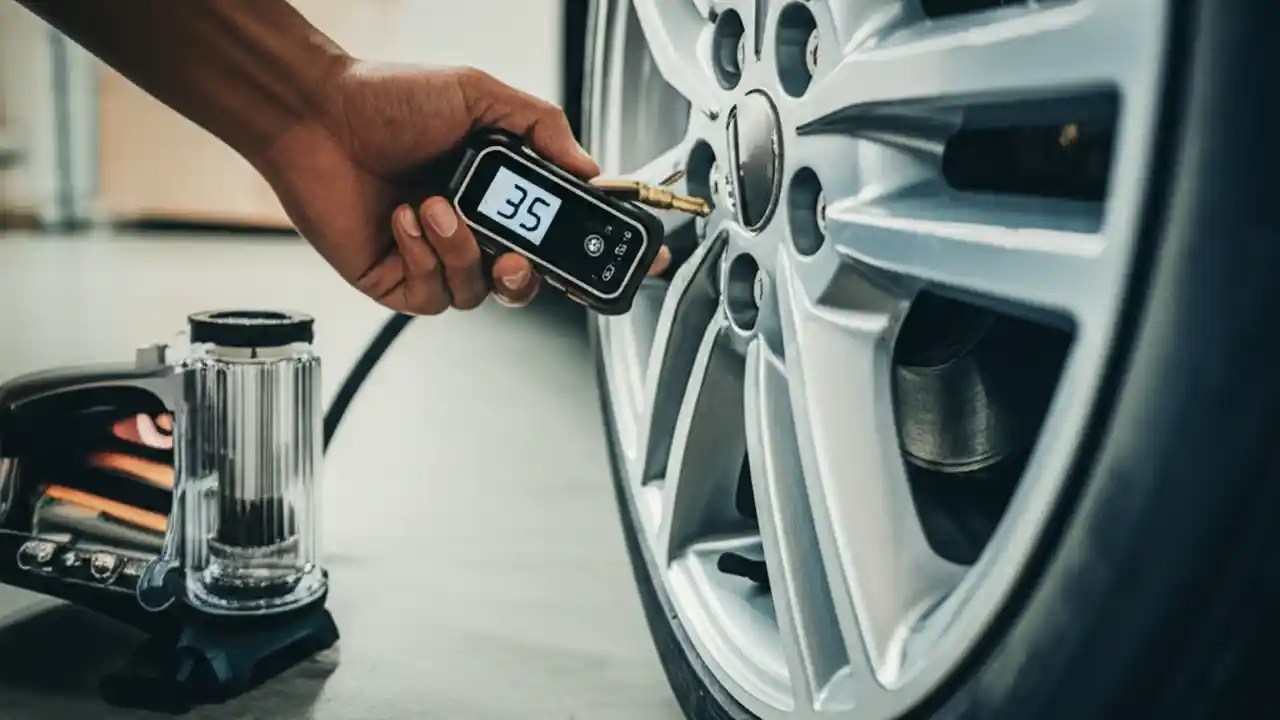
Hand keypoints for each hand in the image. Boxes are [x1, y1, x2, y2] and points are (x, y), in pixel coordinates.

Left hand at [257, 61, 670, 313]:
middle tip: (516, 257)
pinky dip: (425, 257)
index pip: (560, 237)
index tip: (639, 263)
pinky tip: (403, 218)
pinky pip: (435, 296)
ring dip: (461, 251)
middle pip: (529, 283)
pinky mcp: (397, 281)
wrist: (316, 116)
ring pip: (481, 293)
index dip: (597, 256)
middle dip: (531, 277)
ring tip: (431, 204)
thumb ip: (541, 128)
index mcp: (500, 194)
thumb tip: (588, 166)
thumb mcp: (479, 96)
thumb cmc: (388, 99)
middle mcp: (473, 230)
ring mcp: (435, 258)